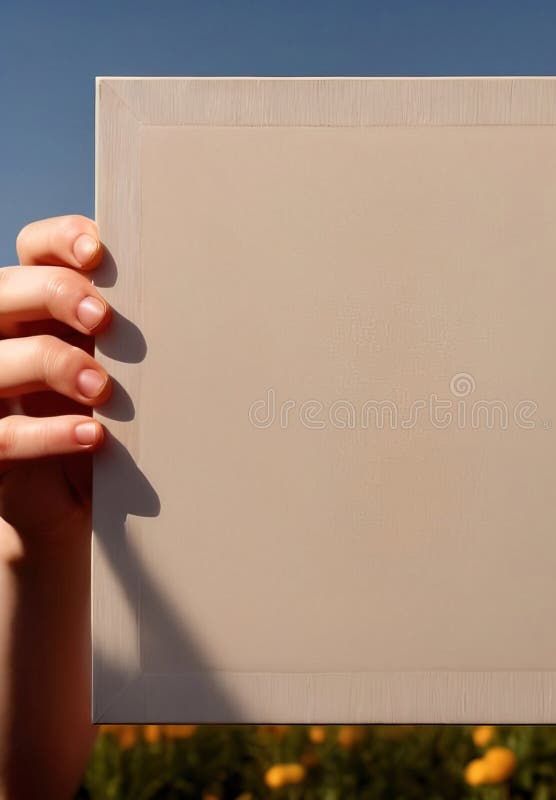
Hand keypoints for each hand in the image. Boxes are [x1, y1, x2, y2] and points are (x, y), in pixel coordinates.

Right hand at [0, 215, 110, 545]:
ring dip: (53, 363)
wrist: (94, 503)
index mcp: (42, 310)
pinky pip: (3, 434)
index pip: (34, 250)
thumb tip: (190, 295)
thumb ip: (134, 336)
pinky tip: (94, 437)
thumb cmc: (121, 423)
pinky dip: (48, 434)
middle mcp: (7, 340)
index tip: (98, 252)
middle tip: (102, 318)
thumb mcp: (128, 374)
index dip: (57, 241)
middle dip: (53, 293)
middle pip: (4, 290)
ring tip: (104, 389)